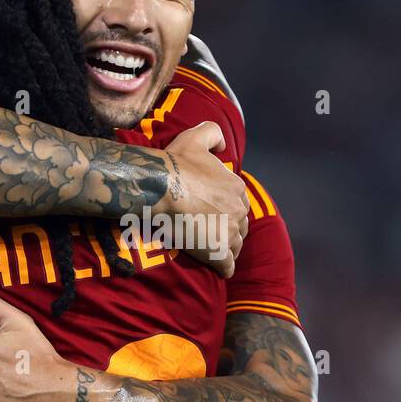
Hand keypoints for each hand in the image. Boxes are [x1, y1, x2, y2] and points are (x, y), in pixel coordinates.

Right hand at [156, 122, 249, 277]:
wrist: (161, 188)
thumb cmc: (177, 163)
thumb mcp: (195, 137)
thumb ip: (212, 133)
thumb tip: (222, 145)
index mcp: (237, 188)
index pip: (239, 204)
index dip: (226, 209)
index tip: (211, 212)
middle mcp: (239, 210)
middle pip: (240, 225)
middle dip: (228, 229)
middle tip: (209, 231)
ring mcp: (230, 233)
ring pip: (235, 246)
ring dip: (225, 248)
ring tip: (210, 249)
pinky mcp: (219, 253)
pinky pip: (227, 267)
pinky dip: (222, 268)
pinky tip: (214, 267)